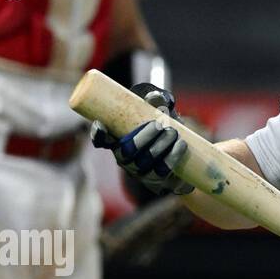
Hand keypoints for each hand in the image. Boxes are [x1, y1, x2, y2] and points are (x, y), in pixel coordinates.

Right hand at [91, 84, 193, 203]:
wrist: (179, 149)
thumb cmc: (161, 123)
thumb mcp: (156, 109)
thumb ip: (155, 100)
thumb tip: (155, 98)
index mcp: (117, 140)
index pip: (100, 140)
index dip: (98, 134)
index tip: (101, 124)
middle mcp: (124, 158)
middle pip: (127, 152)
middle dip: (143, 138)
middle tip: (158, 124)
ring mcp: (139, 172)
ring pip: (145, 163)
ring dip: (160, 147)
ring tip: (172, 132)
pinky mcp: (157, 180)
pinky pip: (162, 172)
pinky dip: (172, 157)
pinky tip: (181, 145)